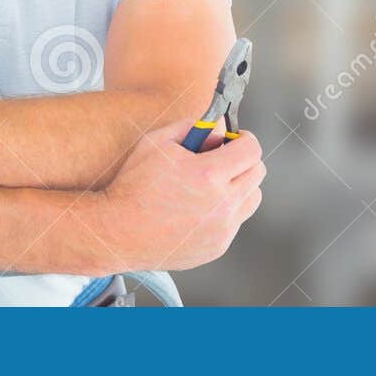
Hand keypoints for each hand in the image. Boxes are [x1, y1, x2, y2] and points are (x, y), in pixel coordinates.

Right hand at [91, 122, 264, 271]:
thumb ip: (194, 128)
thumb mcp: (157, 141)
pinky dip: (225, 212)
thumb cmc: (133, 186)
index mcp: (208, 174)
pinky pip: (235, 223)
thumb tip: (217, 128)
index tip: (237, 140)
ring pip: (251, 200)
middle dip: (243, 161)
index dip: (245, 139)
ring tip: (213, 185)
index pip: (251, 150)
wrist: (118, 232)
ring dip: (239, 187)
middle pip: (257, 174)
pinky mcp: (217, 247)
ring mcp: (222, 229)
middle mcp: (221, 204)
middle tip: (223, 159)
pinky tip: (199, 208)